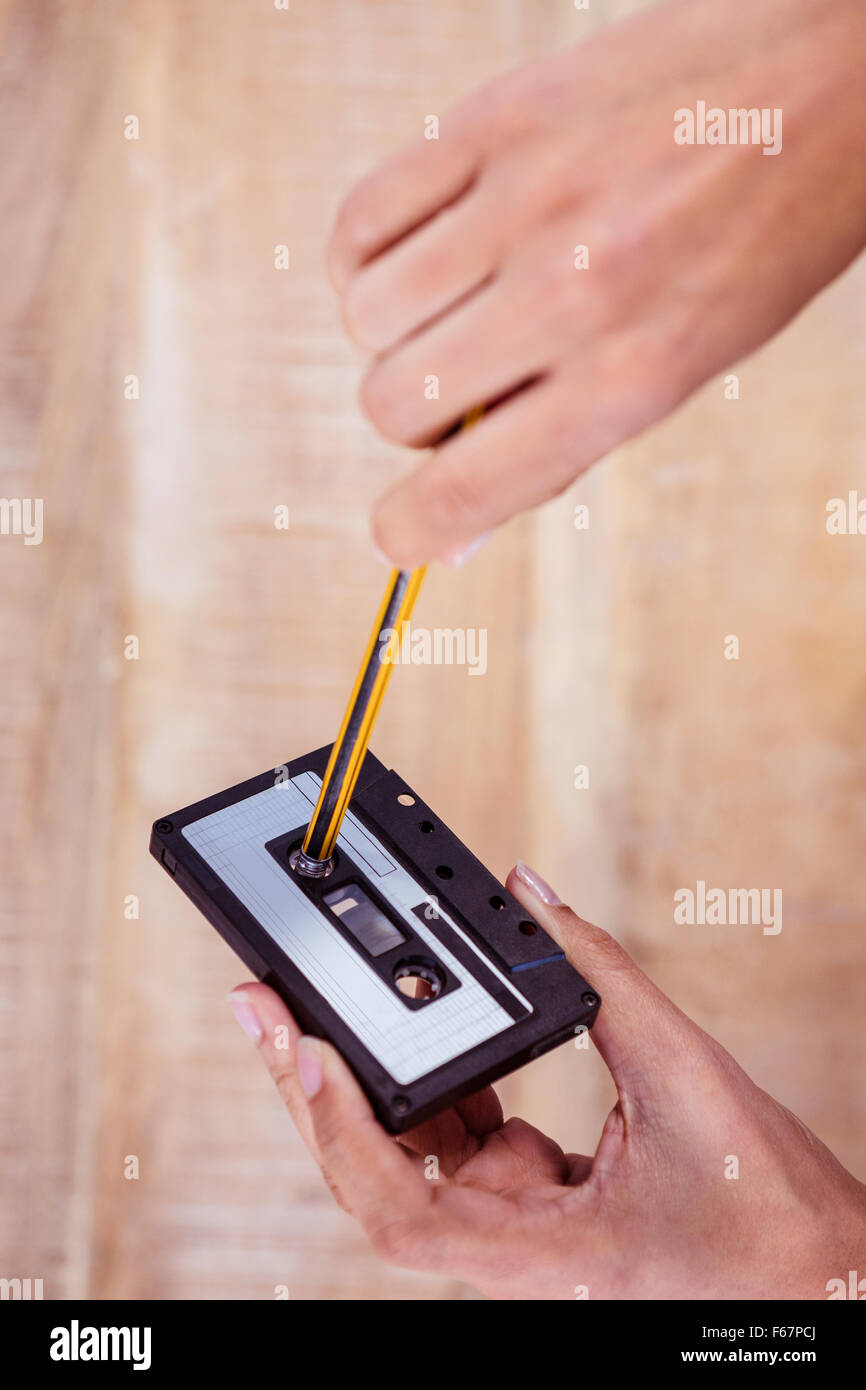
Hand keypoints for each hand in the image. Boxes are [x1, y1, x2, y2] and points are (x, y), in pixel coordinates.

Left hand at [227, 861, 865, 1298]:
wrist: (822, 1276)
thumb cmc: (768, 1212)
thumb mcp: (683, 1071)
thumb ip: (599, 972)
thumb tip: (532, 893)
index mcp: (537, 1249)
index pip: (400, 1209)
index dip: (339, 1131)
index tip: (307, 1049)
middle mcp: (510, 1242)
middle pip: (380, 1169)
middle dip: (310, 1086)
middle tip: (262, 1004)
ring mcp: (517, 1218)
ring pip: (416, 1149)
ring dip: (363, 1076)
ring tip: (313, 1000)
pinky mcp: (536, 1190)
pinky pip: (468, 1131)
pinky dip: (442, 1072)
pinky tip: (423, 1020)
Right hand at [327, 0, 865, 566]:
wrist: (825, 74)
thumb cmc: (757, 241)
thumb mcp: (685, 368)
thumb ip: (561, 449)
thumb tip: (451, 538)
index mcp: (634, 375)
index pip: (468, 488)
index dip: (409, 530)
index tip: (396, 532)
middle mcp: (573, 290)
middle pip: (394, 403)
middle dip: (413, 419)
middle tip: (464, 383)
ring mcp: (527, 197)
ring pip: (364, 315)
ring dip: (393, 333)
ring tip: (452, 304)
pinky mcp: (494, 119)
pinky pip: (360, 219)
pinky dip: (365, 255)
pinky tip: (419, 252)